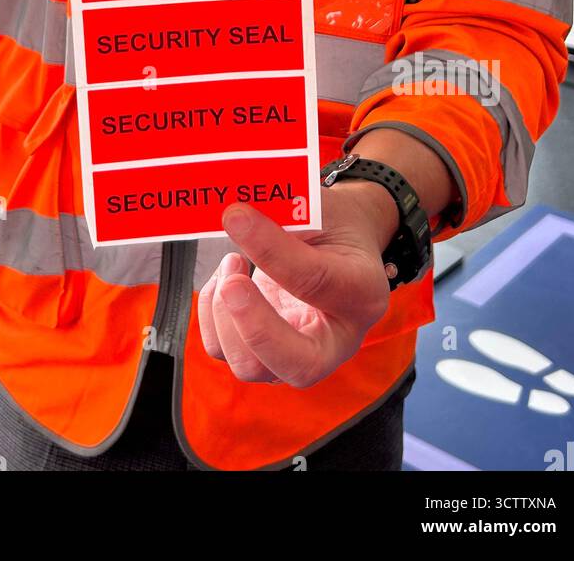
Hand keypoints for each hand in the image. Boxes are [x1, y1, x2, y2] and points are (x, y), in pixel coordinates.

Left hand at [197, 187, 392, 387]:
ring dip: (225, 315)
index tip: (236, 217)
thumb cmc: (331, 223)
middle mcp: (338, 338)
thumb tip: (234, 213)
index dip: (270, 249)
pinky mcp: (266, 354)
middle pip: (300, 365)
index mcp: (362, 292)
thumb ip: (285, 211)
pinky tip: (224, 280)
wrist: (340, 243)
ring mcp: (300, 353)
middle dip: (256, 327)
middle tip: (231, 283)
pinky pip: (224, 352)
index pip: (316, 281)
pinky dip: (211, 315)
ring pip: (252, 367)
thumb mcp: (320, 206)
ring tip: (232, 263)